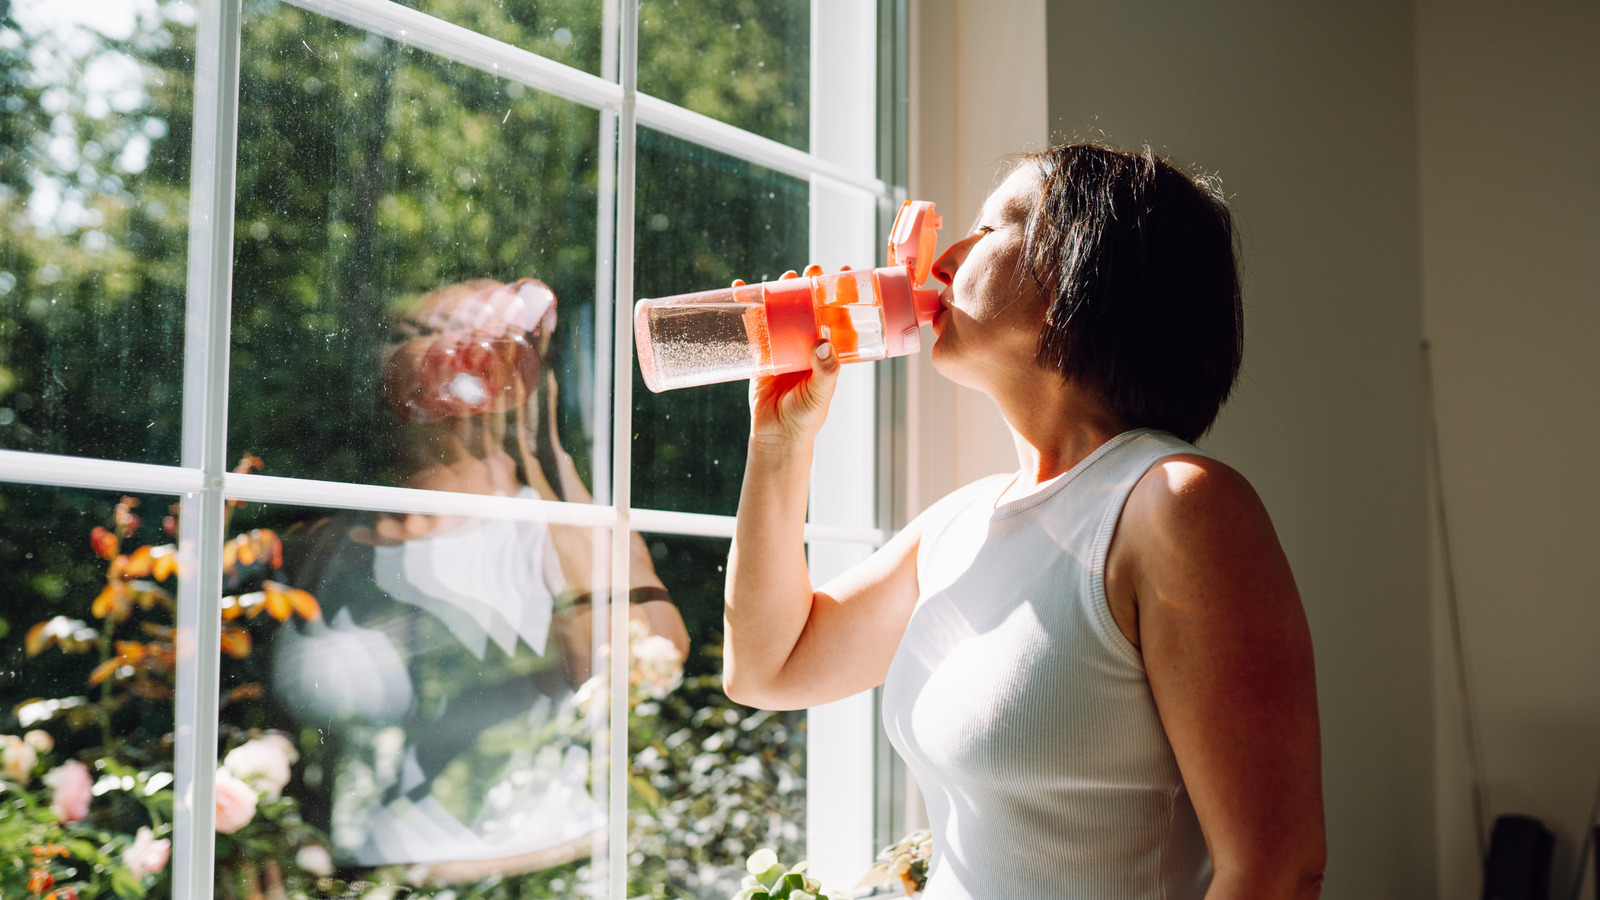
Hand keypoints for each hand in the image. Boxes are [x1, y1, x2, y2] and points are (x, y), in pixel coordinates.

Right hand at [747, 267, 838, 447]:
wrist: (776, 436)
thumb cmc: (806, 417)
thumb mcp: (820, 393)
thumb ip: (825, 371)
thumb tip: (823, 343)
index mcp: (829, 351)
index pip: (840, 315)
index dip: (844, 294)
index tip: (848, 271)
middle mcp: (808, 344)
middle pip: (811, 307)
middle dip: (811, 286)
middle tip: (812, 270)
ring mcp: (784, 346)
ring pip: (784, 311)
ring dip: (782, 291)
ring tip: (783, 275)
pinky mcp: (761, 351)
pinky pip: (755, 324)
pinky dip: (748, 306)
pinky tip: (742, 289)